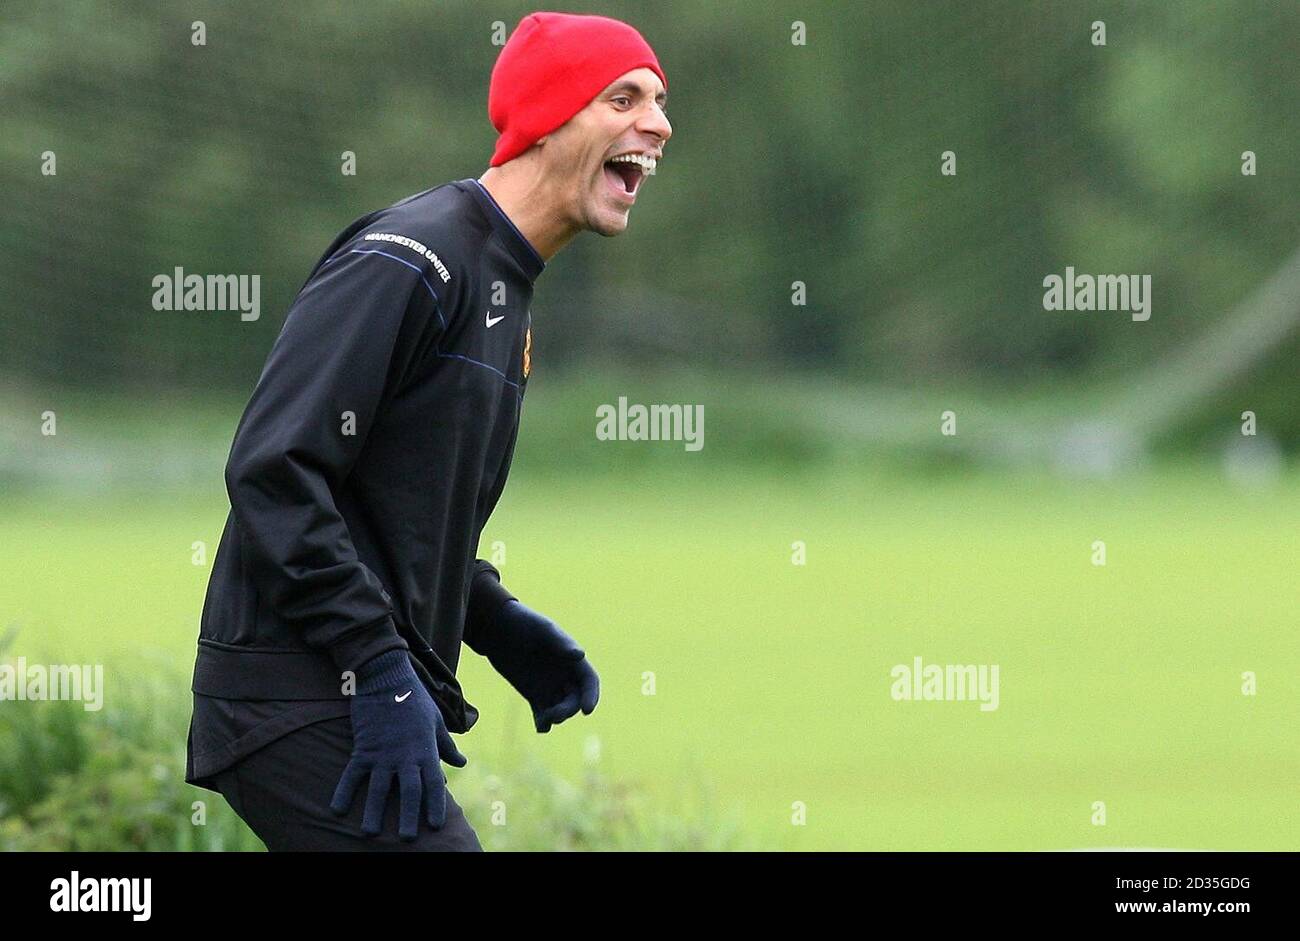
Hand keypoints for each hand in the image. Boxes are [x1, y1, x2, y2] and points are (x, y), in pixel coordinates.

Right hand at [330, 649, 466, 839]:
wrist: (386, 676)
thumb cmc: (414, 698)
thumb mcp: (436, 721)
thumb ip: (446, 746)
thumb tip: (460, 763)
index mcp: (425, 750)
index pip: (434, 784)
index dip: (435, 805)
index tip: (437, 826)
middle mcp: (405, 756)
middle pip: (409, 792)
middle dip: (408, 817)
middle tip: (406, 839)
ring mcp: (382, 753)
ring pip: (378, 789)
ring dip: (374, 813)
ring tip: (371, 834)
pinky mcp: (362, 747)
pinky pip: (352, 774)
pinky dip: (344, 792)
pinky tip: (336, 811)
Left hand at [486, 600, 599, 731]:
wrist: (498, 629)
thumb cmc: (525, 623)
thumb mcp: (544, 630)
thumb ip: (562, 643)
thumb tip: (580, 655)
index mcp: (573, 660)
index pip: (589, 682)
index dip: (591, 696)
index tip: (587, 710)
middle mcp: (564, 675)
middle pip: (575, 700)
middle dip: (568, 710)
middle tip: (555, 715)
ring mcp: (549, 686)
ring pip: (559, 709)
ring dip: (556, 717)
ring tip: (545, 720)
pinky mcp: (533, 694)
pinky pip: (542, 713)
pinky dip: (543, 722)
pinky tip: (540, 726)